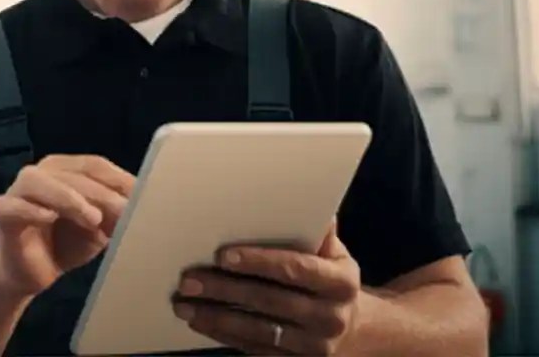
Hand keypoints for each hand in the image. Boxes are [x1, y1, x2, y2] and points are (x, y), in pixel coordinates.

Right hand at [0, 155, 134, 296]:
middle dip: (101, 194)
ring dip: (68, 198)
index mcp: (65, 170)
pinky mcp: (2, 211)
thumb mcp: (100, 227)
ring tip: (92, 218)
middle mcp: (41, 173)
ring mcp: (18, 190)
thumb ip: (115, 213)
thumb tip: (143, 204)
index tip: (143, 196)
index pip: (94, 165)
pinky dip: (31, 209)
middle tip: (124, 212)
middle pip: (72, 174)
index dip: (119, 180)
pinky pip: (13, 206)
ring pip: (39, 182)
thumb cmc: (67, 243)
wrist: (33, 273)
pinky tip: (49, 217)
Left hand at [173, 219, 361, 354]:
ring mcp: (314, 346)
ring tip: (184, 303)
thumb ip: (316, 230)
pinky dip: (223, 335)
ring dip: (216, 316)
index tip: (222, 255)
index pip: (296, 269)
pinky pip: (254, 349)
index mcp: (340, 283)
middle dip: (225, 289)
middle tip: (189, 280)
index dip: (259, 261)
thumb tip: (299, 195)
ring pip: (257, 330)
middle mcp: (331, 318)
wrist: (354, 328)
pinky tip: (199, 321)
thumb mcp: (334, 253)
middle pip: (269, 301)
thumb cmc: (330, 277)